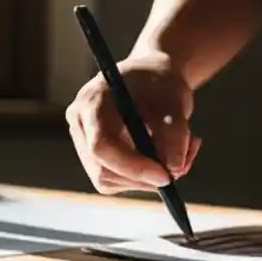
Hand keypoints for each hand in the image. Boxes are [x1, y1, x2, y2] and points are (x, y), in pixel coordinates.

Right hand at [66, 51, 201, 193]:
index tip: (166, 175)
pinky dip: (145, 177)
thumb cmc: (161, 84)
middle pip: (103, 169)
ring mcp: (83, 142)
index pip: (102, 145)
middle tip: (181, 167)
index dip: (133, 166)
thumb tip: (173, 169)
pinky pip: (118, 181)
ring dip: (149, 178)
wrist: (153, 79)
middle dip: (144, 176)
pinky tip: (163, 157)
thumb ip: (174, 134)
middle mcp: (80, 124)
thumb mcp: (174, 102)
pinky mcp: (94, 158)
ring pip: (111, 180)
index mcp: (92, 102)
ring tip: (181, 153)